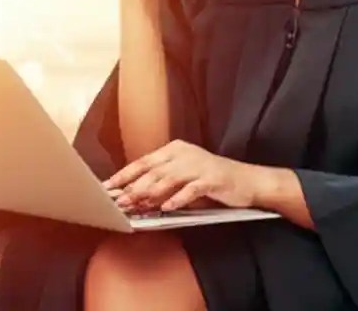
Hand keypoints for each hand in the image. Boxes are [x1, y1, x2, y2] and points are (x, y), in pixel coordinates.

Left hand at [102, 140, 259, 211]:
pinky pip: (191, 189)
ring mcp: (199, 165)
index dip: (124, 175)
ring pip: (168, 179)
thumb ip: (161, 184)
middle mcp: (184, 154)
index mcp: (174, 150)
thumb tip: (134, 197)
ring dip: (150, 194)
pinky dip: (178, 199)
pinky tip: (167, 208)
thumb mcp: (183, 178)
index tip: (108, 187)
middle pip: (152, 171)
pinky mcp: (212, 178)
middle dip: (133, 187)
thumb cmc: (212, 181)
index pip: (143, 162)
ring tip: (137, 205)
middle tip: (119, 201)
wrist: (249, 181)